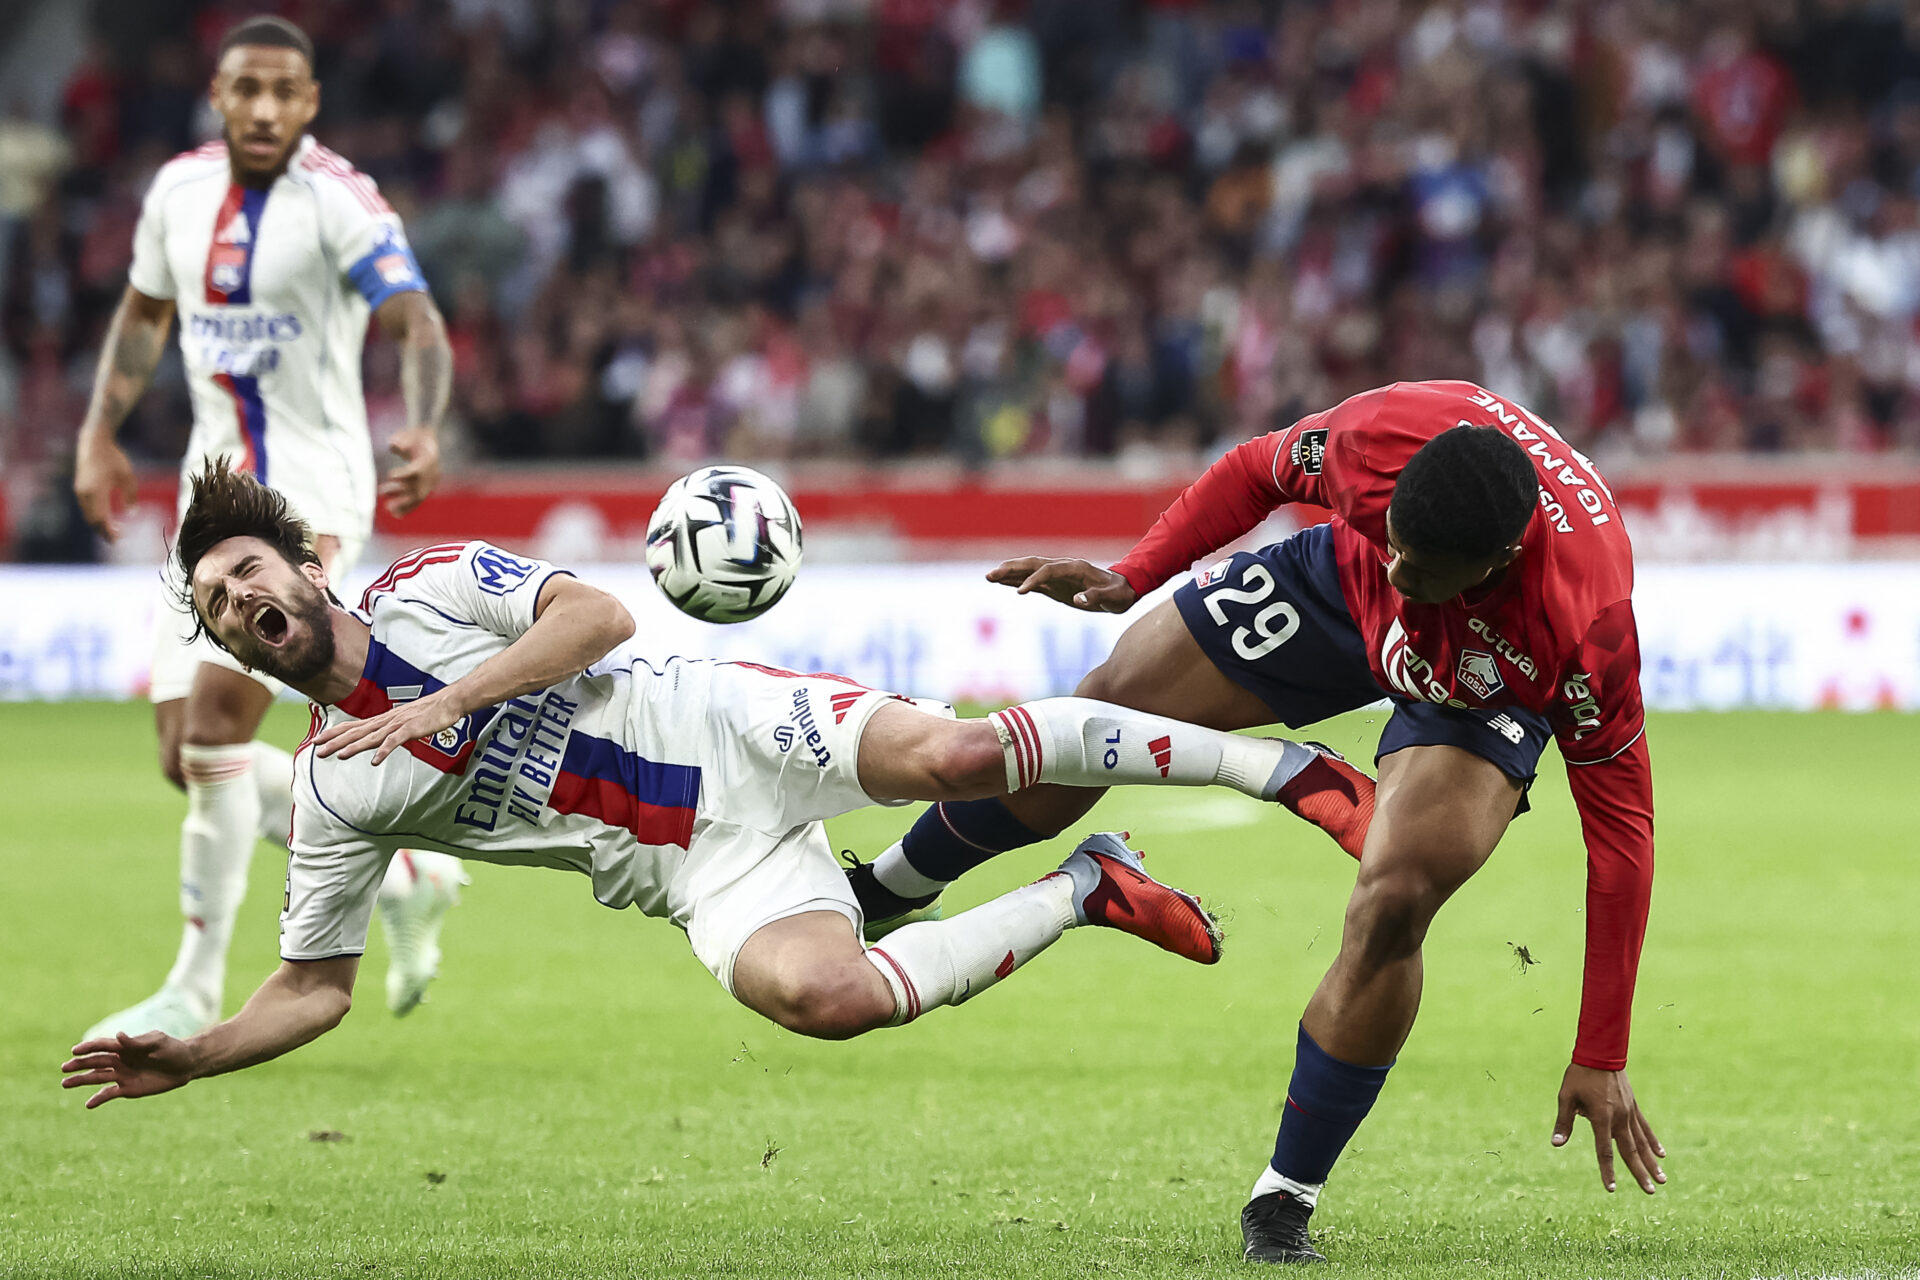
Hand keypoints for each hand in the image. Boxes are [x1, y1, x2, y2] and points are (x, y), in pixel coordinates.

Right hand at [61, 1030, 196, 1107]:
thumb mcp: (158, 1042)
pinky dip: (98, 1098)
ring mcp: (122, 1075)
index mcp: (125, 1046)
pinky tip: (88, 1104)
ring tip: (65, 1084)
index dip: (88, 1047)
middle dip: (79, 1064)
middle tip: (64, 1068)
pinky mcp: (128, 1088)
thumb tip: (119, 1036)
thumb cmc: (172, 1049)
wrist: (186, 1065)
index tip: (75, 1051)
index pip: (102, 1045)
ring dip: (81, 1080)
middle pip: (95, 1061)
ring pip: (97, 1077)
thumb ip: (138, 1042)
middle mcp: (120, 1060)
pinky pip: (109, 1094)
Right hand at [73, 435, 138, 542]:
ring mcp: (80, 491)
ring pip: (87, 515)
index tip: (120, 538)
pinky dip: (94, 516)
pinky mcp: (79, 488)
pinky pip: (86, 508)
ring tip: (112, 531)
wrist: (94, 442)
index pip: (101, 519)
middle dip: (103, 532)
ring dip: (98, 525)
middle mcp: (84, 494)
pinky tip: (105, 518)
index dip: (109, 531)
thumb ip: (131, 497)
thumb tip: (132, 514)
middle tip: (116, 539)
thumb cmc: (114, 458)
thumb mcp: (128, 477)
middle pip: (92, 520)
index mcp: (97, 492)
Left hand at [314, 688, 463, 763]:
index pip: (352, 726)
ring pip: (371, 737)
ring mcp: (397, 725)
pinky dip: (384, 750)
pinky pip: (395, 741)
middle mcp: (385, 721)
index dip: (334, 733)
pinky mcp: (410, 729)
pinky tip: (376, 761)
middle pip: (356, 732)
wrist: (448, 702)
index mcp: (382, 720)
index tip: (317, 740)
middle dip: (336, 741)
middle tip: (317, 750)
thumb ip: (389, 731)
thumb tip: (377, 739)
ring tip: (339, 755)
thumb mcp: (403, 722)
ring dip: (354, 746)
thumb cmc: (428, 713)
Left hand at [380, 427, 441, 516]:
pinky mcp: (427, 488)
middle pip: (417, 486)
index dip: (404, 474)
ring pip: (417, 496)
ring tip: (388, 507)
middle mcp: (432, 474)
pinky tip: (396, 514)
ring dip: (403, 503)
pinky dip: (408, 508)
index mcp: (429, 459)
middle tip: (382, 493)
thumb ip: (402, 439)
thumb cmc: (417, 437)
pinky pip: (418, 500)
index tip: (391, 475)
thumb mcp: (410, 434)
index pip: (417, 470)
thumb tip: (394, 445)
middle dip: (401, 492)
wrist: (430, 442)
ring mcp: (430, 482)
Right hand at [986, 557, 1137, 612]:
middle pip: (1032, 564)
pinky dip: (1017, 581)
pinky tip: (1003, 582)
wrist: (1123, 590)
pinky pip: (1032, 581)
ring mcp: (1057, 576)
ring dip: (1009, 573)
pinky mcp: (1055, 586)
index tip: (1021, 593)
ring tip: (989, 577)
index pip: (1048, 570)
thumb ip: (1097, 596)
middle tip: (990, 575)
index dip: (1034, 580)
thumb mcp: (1114, 597)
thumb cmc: (1120, 594)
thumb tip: (1079, 600)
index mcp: (1075, 568)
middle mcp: (1063, 568)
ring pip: (1029, 570)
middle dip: (1011, 568)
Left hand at [1553, 1063, 1665, 1193]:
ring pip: (1642, 1142)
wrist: (1600, 1053)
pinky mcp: (1633, 1106)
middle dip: (1640, 1173)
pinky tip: (1661, 1154)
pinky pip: (1645, 1127)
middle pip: (1630, 1151)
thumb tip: (1556, 1144)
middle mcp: (1619, 1118)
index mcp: (1601, 1117)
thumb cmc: (1579, 1076)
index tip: (1611, 1188)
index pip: (1604, 1150)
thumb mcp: (1566, 1097)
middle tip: (1650, 1192)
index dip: (1607, 1170)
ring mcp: (1629, 1112)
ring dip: (1651, 1162)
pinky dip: (1653, 1141)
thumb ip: (1563, 1122)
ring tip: (1662, 1180)